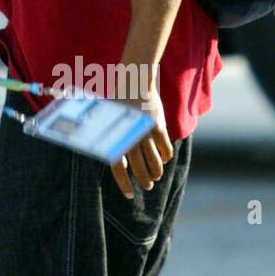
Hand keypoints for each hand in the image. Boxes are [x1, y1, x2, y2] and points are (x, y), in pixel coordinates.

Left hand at [110, 84, 173, 198]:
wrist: (133, 80)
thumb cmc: (117, 100)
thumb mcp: (108, 119)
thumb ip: (111, 139)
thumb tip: (117, 161)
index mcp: (115, 137)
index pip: (118, 167)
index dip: (124, 183)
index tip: (129, 195)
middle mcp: (129, 137)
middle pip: (139, 168)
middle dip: (144, 180)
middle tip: (147, 186)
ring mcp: (144, 132)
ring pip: (155, 161)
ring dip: (156, 172)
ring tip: (156, 177)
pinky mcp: (157, 126)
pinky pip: (165, 148)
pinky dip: (166, 156)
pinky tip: (165, 159)